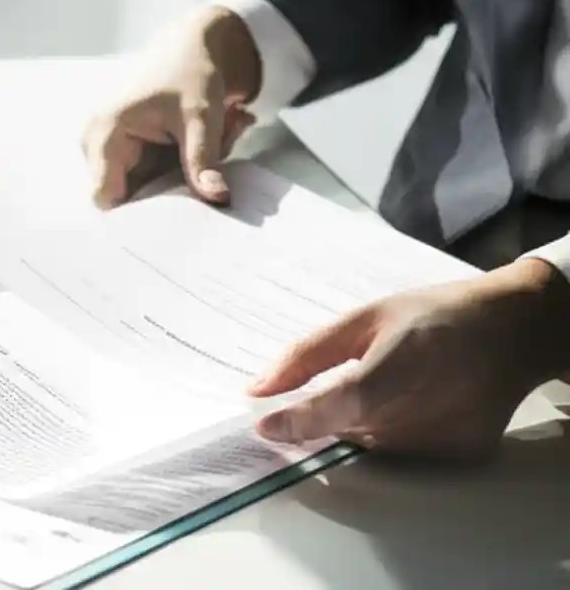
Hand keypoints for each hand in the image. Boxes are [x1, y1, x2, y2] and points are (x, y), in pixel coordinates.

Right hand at [82, 5, 261, 208]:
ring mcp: (107, 148)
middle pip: (126, 195)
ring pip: (140, 188)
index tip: (176, 214)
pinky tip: (198, 143)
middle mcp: (96, 143)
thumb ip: (203, 160)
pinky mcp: (123, 151)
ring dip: (177, 176)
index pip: (105, 196)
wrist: (192, 47)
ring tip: (210, 143)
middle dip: (169, 189)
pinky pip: (147, 177)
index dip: (135, 213)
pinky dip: (175, 168)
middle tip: (210, 162)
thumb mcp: (200, 117)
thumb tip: (217, 198)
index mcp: (105, 132)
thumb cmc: (190, 73)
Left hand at [248, 259, 569, 460]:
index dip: (300, 420)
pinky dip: (391, 433)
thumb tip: (257, 390)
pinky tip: (415, 401)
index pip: (344, 404)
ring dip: (360, 424)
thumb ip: (308, 355)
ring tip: (390, 383)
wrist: (513, 331)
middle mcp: (430, 405)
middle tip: (339, 385)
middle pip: (351, 430)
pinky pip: (403, 454)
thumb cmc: (433, 315)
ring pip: (372, 446)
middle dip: (326, 416)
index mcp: (406, 360)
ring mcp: (449, 436)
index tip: (264, 425)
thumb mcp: (366, 317)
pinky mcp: (463, 454)